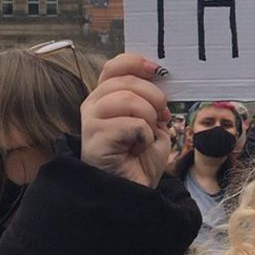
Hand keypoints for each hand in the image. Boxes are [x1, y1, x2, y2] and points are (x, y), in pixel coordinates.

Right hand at [81, 54, 170, 187]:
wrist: (132, 191)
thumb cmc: (140, 159)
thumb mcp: (152, 123)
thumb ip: (152, 102)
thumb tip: (161, 84)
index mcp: (106, 97)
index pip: (114, 66)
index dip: (135, 62)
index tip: (156, 69)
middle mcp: (93, 105)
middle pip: (125, 81)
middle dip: (154, 95)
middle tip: (163, 115)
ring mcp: (91, 121)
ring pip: (127, 99)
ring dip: (148, 117)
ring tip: (146, 135)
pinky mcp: (95, 138)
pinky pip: (131, 124)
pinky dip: (143, 136)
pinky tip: (137, 148)